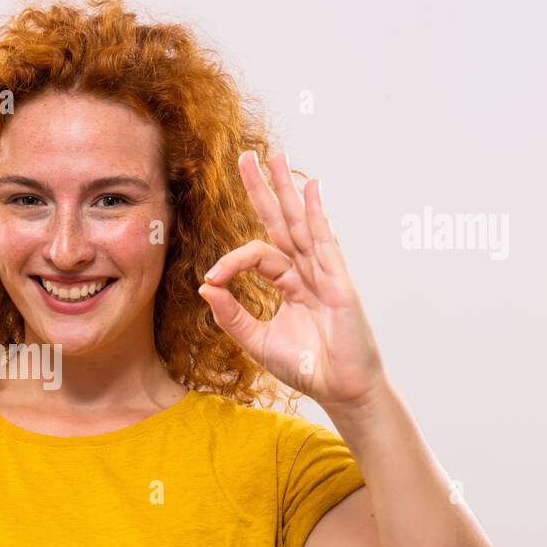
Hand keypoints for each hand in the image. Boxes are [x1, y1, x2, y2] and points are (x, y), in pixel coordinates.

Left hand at [197, 151, 386, 412]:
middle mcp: (306, 271)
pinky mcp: (339, 283)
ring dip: (288, 190)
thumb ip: (232, 315)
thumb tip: (206, 286)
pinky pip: (324, 244)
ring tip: (275, 158)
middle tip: (245, 156)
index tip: (212, 278)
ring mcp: (325, 274)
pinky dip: (316, 216)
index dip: (231, 261)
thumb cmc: (305, 367)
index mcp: (289, 283)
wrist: (339, 389)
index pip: (256, 255)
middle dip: (263, 190)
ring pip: (301, 224)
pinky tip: (310, 191)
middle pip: (281, 222)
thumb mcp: (256, 341)